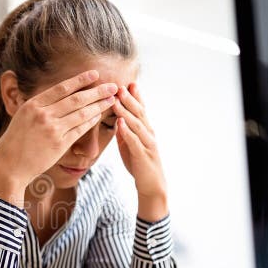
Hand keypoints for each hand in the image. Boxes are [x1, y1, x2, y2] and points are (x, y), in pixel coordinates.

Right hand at [0, 70, 116, 205]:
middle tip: (112, 86)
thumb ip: (39, 107)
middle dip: (97, 91)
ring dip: (99, 105)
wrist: (8, 166)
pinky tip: (100, 115)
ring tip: (112, 99)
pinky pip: (80, 129)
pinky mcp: (59, 144)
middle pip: (76, 99)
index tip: (94, 74)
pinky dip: (92, 121)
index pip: (62, 88)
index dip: (80, 80)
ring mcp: (52, 129)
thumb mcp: (22, 117)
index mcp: (33, 105)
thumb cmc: (14, 142)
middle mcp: (43, 114)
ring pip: (82, 113)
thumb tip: (59, 97)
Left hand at [112, 83, 168, 219]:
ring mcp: (147, 144)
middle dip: (130, 99)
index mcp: (145, 130)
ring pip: (137, 124)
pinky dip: (127, 131)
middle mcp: (149, 134)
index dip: (136, 96)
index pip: (141, 109)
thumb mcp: (130, 144)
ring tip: (117, 100)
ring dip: (126, 111)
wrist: (151, 185)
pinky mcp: (143, 155)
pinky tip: (119, 123)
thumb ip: (125, 131)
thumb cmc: (140, 164)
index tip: (128, 83)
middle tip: (120, 85)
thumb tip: (117, 118)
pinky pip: (134, 141)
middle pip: (139, 113)